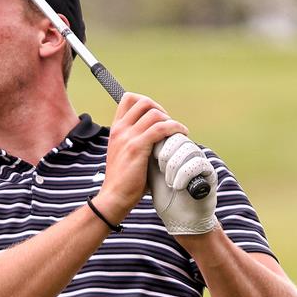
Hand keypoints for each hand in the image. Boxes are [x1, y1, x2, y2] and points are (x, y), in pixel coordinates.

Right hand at [95, 93, 190, 222]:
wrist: (114, 196)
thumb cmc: (123, 180)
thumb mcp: (124, 153)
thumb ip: (136, 140)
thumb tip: (159, 134)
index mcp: (116, 129)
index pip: (128, 99)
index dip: (147, 102)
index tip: (158, 116)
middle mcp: (120, 129)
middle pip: (143, 102)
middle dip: (161, 109)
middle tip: (169, 125)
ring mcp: (127, 137)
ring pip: (154, 114)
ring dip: (170, 120)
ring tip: (177, 132)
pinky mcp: (137, 147)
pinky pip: (161, 128)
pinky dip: (175, 128)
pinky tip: (181, 135)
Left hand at [148, 136, 218, 234]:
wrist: (180, 219)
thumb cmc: (165, 197)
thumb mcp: (152, 172)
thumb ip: (148, 154)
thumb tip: (138, 137)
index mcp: (175, 149)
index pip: (167, 132)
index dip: (158, 143)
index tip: (151, 159)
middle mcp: (189, 152)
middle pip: (178, 137)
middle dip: (165, 154)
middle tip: (160, 170)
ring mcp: (200, 160)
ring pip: (188, 148)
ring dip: (173, 166)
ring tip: (169, 182)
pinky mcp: (209, 172)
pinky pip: (198, 163)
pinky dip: (183, 175)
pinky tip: (176, 187)